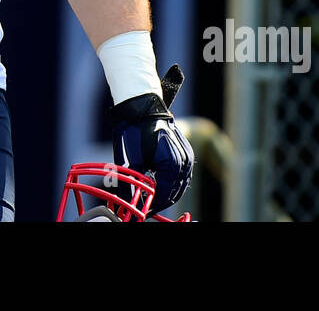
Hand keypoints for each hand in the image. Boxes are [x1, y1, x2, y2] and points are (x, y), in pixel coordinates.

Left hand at [109, 63, 193, 214]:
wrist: (141, 107)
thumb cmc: (134, 130)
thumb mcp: (130, 159)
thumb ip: (133, 184)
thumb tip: (130, 204)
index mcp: (171, 163)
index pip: (164, 194)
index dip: (152, 205)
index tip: (141, 211)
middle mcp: (184, 161)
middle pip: (174, 192)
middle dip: (160, 201)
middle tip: (145, 206)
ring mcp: (187, 156)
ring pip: (180, 184)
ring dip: (167, 192)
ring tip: (151, 196)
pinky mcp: (186, 151)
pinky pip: (182, 174)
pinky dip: (172, 181)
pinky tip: (160, 183)